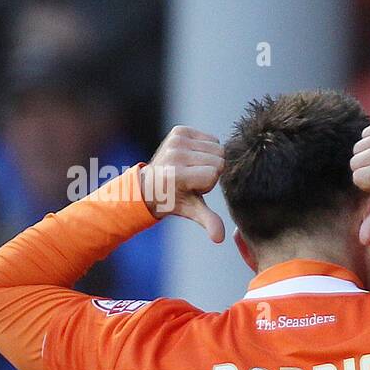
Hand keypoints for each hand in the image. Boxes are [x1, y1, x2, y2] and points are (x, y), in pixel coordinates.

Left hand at [139, 126, 225, 242]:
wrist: (150, 184)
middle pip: (219, 159)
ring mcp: (176, 140)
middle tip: (194, 178)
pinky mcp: (179, 131)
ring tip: (193, 169)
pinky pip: (210, 138)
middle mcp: (175, 154)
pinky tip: (193, 158)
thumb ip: (208, 221)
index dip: (210, 183)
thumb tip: (219, 239)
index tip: (194, 188)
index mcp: (177, 174)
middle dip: (211, 170)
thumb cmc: (174, 199)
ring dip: (210, 159)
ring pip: (217, 147)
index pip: (215, 173)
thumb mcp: (191, 211)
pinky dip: (206, 148)